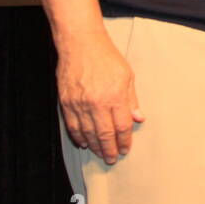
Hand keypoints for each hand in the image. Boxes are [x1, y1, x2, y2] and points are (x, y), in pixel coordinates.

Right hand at [57, 35, 143, 163]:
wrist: (81, 45)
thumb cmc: (106, 57)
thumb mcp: (127, 75)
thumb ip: (132, 99)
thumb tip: (138, 119)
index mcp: (115, 96)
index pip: (121, 126)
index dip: (124, 141)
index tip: (125, 149)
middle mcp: (96, 103)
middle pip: (104, 134)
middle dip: (109, 149)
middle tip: (112, 159)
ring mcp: (79, 103)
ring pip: (87, 133)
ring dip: (94, 146)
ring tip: (100, 154)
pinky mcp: (66, 102)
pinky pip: (72, 126)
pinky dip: (78, 137)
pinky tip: (84, 143)